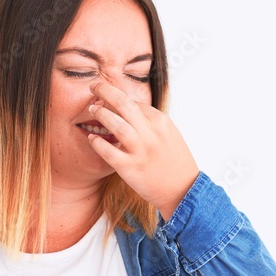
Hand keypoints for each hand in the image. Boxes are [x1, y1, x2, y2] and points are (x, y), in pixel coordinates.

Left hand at [87, 80, 199, 221]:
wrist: (183, 190)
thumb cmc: (174, 161)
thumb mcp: (168, 134)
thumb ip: (150, 121)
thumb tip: (129, 108)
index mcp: (160, 122)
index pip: (134, 101)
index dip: (118, 95)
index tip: (107, 94)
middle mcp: (151, 133)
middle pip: (123, 103)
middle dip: (105, 90)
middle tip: (94, 86)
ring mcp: (140, 150)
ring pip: (116, 124)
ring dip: (101, 113)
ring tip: (92, 109)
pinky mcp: (130, 168)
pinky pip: (108, 151)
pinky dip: (97, 142)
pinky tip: (92, 138)